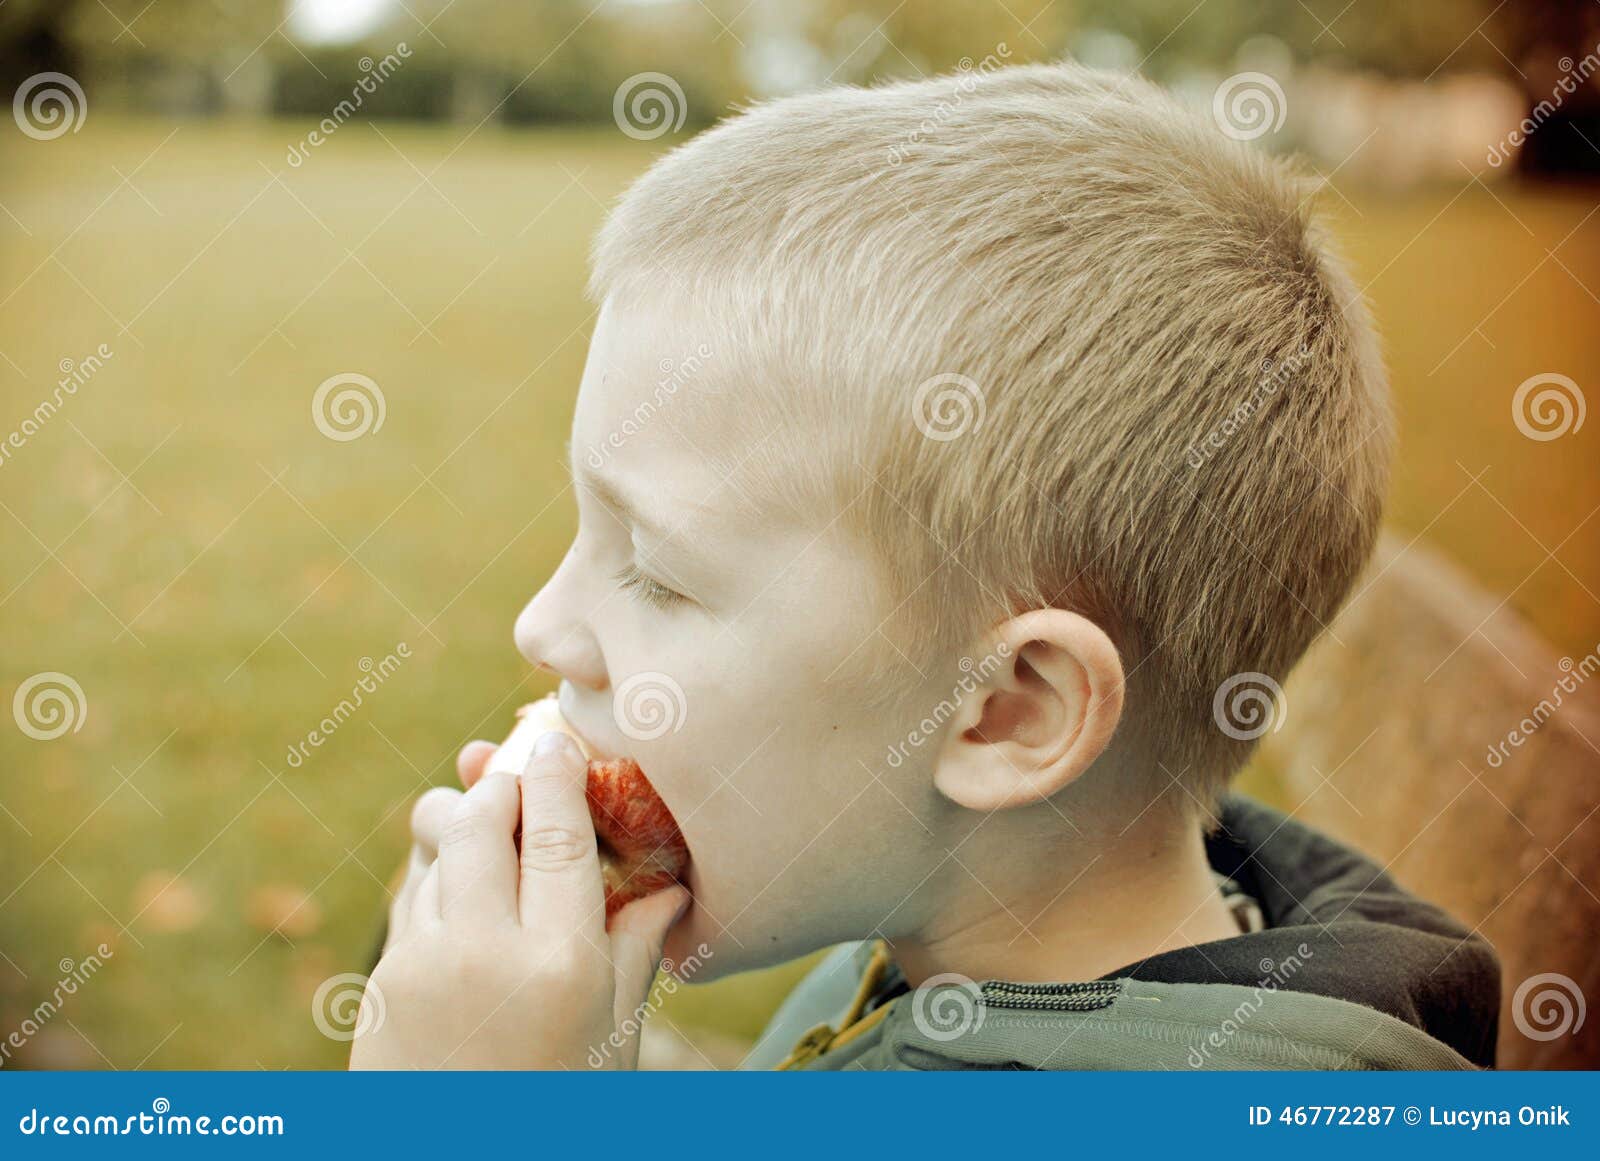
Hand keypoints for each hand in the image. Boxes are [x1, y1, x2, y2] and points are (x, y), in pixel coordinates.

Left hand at [354, 733, 690, 1068]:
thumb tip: (672, 888)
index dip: (555, 774)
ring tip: (488, 820)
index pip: (556, 833)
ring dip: (462, 824)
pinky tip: (460, 882)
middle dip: (498, 784)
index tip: (556, 740)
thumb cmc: (557, 1110)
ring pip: (437, 852)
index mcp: (561, 963)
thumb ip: (637, 952)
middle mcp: (486, 951)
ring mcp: (424, 964)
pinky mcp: (383, 980)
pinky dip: (436, 872)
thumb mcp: (615, 1039)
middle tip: (515, 771)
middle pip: (482, 821)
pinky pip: (411, 895)